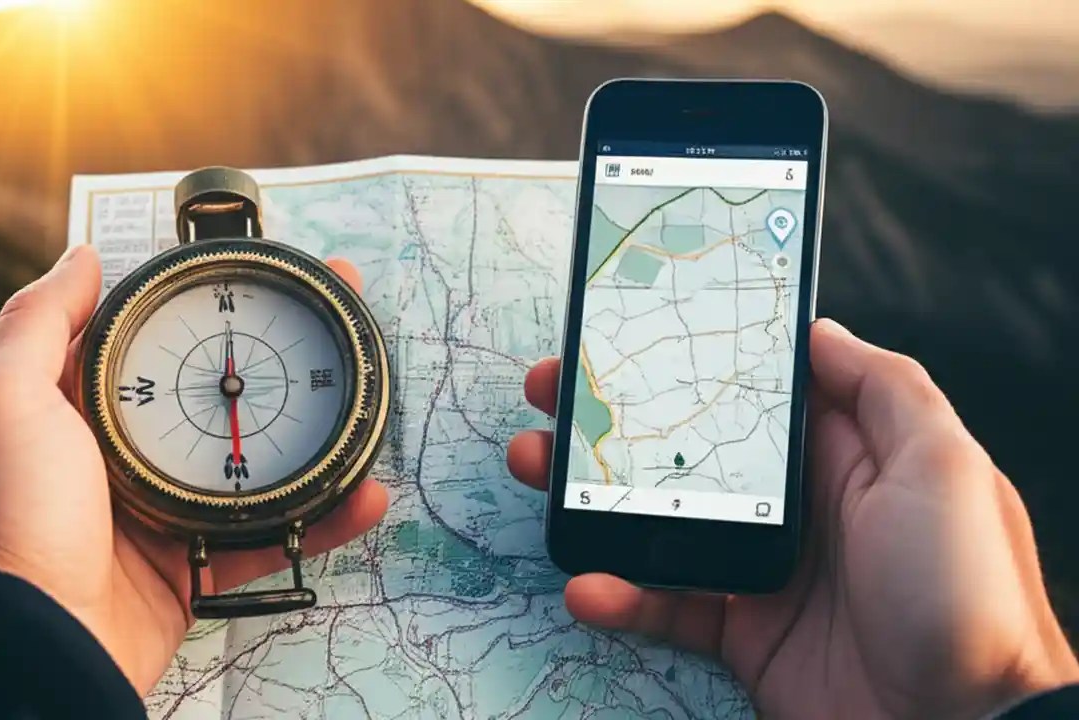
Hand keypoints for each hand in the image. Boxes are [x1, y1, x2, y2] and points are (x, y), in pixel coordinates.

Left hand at [0, 246, 387, 694]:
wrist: (33, 641)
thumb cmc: (12, 513)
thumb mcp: (5, 399)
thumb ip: (40, 321)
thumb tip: (84, 254)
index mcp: (78, 410)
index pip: (150, 338)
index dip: (205, 303)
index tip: (262, 275)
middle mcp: (122, 457)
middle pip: (217, 394)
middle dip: (281, 361)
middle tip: (337, 325)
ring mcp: (164, 513)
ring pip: (255, 464)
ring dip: (314, 438)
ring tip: (366, 404)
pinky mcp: (196, 569)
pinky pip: (271, 536)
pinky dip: (321, 519)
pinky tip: (366, 495)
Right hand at [507, 319, 1078, 718]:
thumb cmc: (964, 595)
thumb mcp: (943, 468)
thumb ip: (886, 389)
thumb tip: (819, 331)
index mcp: (846, 454)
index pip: (751, 390)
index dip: (687, 358)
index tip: (626, 332)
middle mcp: (799, 504)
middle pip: (688, 445)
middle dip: (616, 416)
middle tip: (554, 390)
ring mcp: (765, 570)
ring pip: (659, 518)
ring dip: (594, 494)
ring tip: (540, 467)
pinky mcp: (743, 633)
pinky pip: (664, 605)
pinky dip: (618, 595)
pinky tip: (586, 583)